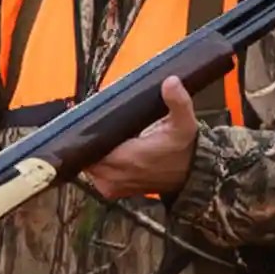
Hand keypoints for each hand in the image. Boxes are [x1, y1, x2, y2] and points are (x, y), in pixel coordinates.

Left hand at [85, 76, 197, 198]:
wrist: (189, 174)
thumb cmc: (182, 147)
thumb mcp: (184, 122)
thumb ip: (178, 102)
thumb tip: (171, 82)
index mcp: (130, 157)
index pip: (92, 146)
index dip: (88, 133)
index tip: (90, 119)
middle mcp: (118, 174)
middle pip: (85, 155)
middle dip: (88, 140)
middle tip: (96, 125)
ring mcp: (112, 185)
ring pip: (86, 165)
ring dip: (90, 151)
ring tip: (101, 136)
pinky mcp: (112, 191)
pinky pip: (92, 175)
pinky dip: (94, 164)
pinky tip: (103, 151)